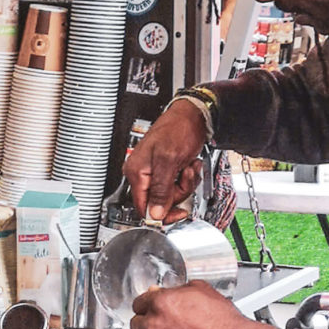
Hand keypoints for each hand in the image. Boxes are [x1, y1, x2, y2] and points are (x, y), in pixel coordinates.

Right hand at [125, 97, 208, 222]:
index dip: (161, 214)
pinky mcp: (166, 170)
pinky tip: (188, 165)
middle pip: (159, 202)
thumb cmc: (178, 129)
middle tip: (184, 175)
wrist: (192, 115)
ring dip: (185, 184)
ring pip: (171, 195)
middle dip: (178, 192)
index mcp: (136, 172)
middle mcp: (142, 174)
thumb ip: (161, 189)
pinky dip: (187, 178)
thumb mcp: (169, 160)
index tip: (177, 214)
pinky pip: (176, 185)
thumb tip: (155, 213)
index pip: (143, 207)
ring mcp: (154, 173)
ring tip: (187, 167)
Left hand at [129, 283, 289, 328]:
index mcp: (161, 303)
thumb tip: (163, 291)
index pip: (138, 303)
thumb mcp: (201, 291)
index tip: (150, 309)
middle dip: (148, 324)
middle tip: (165, 326)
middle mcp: (154, 325)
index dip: (146, 306)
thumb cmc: (224, 322)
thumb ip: (176, 290)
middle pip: (137, 324)